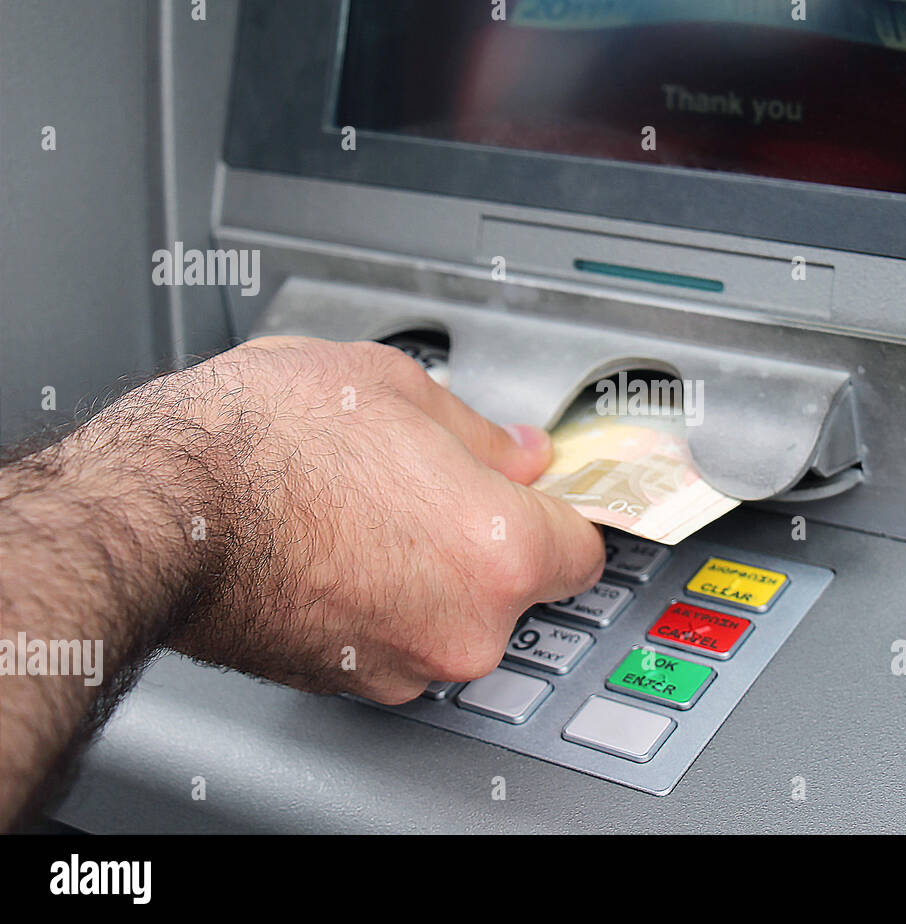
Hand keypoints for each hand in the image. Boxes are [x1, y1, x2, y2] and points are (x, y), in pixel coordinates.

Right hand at [75, 336, 605, 703]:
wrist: (154, 509)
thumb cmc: (259, 443)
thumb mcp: (396, 387)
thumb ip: (483, 433)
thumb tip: (519, 453)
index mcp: (498, 550)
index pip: (585, 547)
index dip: (564, 511)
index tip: (550, 497)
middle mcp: (463, 625)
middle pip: (521, 585)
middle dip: (491, 539)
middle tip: (437, 487)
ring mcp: (404, 664)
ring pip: (456, 614)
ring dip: (434, 574)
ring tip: (372, 513)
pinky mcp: (352, 684)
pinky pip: (400, 637)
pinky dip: (386, 605)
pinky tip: (340, 551)